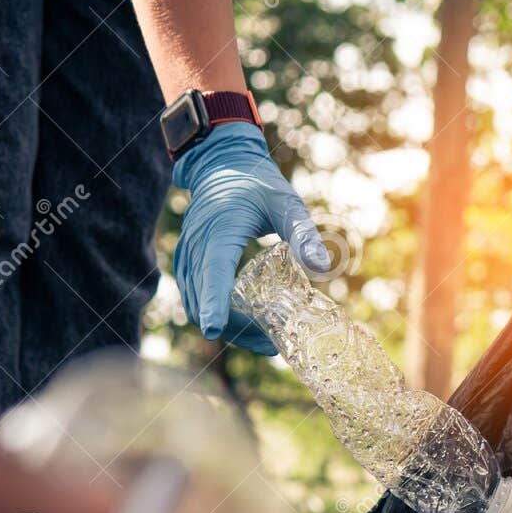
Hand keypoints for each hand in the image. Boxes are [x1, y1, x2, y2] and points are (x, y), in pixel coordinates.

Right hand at [172, 123, 330, 353]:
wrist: (223, 165)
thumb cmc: (258, 183)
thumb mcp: (287, 203)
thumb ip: (304, 235)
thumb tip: (324, 268)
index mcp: (219, 230)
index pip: (213, 272)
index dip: (214, 302)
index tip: (214, 330)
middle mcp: (196, 245)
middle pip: (204, 297)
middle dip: (233, 327)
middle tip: (272, 347)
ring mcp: (187, 254)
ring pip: (196, 302)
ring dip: (225, 326)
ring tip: (266, 342)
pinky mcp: (188, 261)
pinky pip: (196, 296)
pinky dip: (216, 314)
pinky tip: (246, 326)